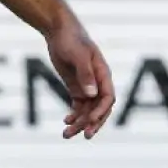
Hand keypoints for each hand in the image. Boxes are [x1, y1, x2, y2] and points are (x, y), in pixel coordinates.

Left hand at [44, 15, 114, 139]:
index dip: (101, 112)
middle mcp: (98, 83)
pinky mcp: (77, 87)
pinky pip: (78, 107)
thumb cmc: (71, 40)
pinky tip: (65, 121)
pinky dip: (73, 115)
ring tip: (66, 134)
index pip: (108, 98)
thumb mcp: (78, 55)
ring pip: (87, 111)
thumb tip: (91, 94)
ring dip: (79, 123)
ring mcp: (87, 86)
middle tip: (85, 136)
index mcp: (103, 74)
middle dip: (93, 123)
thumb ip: (85, 74)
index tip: (90, 121)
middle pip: (99, 109)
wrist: (59, 31)